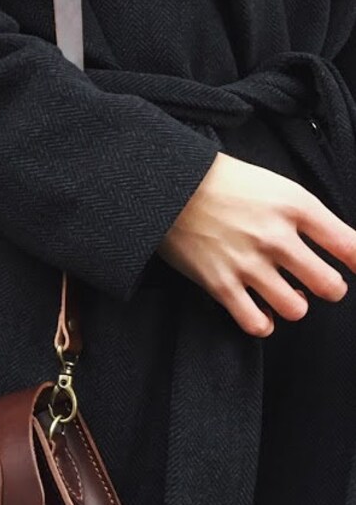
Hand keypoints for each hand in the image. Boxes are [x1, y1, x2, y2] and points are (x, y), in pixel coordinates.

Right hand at [158, 152, 355, 336]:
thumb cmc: (221, 181)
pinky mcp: (219, 283)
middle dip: (330, 288)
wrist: (166, 183)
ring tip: (286, 295)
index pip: (351, 246)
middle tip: (318, 282)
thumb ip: (305, 214)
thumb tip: (333, 244)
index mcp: (295, 207)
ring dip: (295, 304)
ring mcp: (247, 263)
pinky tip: (259, 310)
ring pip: (297, 309)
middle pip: (330, 286)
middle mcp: (275, 237)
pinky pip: (256, 323)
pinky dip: (263, 323)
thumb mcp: (274, 185)